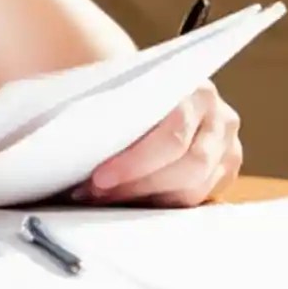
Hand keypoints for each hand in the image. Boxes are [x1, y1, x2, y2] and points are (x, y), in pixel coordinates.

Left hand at [74, 81, 242, 206]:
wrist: (147, 86)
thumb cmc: (126, 91)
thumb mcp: (115, 91)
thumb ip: (103, 115)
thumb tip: (60, 143)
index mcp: (196, 89)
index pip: (171, 135)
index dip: (134, 163)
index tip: (97, 179)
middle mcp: (220, 116)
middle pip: (187, 167)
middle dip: (136, 185)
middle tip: (95, 193)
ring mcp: (227, 145)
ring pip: (193, 189)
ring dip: (146, 198)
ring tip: (105, 196)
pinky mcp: (225, 169)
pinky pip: (198, 199)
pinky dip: (161, 203)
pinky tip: (131, 199)